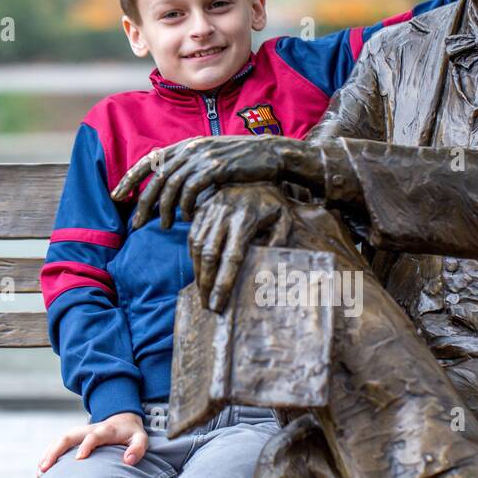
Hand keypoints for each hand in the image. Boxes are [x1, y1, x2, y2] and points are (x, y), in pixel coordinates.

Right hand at [36, 411, 147, 476]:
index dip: (86, 445)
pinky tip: (41, 470)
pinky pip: (57, 444)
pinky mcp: (74, 438)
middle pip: (69, 436)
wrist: (122, 420)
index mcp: (105, 430)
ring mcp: (79, 433)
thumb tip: (128, 461)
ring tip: (40, 472)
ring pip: (60, 440)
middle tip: (46, 467)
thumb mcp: (141, 438)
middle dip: (56, 451)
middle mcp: (88, 430)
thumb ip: (137, 448)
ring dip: (48, 454)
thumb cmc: (131, 434)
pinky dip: (48, 455)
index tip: (79, 458)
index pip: (94, 436)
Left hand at [111, 136, 291, 229]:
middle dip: (142, 201)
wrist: (271, 153)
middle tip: (135, 223)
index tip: (117, 195)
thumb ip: (191, 170)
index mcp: (186, 145)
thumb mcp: (211, 161)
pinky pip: (192, 189)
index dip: (130, 177)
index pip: (149, 159)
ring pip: (171, 184)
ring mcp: (203, 156)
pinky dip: (186, 205)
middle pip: (156, 176)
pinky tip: (187, 218)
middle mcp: (190, 148)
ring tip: (163, 227)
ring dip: (164, 208)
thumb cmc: (241, 163)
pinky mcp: (217, 167)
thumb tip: (171, 190)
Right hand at [190, 183, 290, 311]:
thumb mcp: (284, 218)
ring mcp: (211, 210)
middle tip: (207, 305)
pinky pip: (192, 234)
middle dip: (206, 283)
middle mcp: (224, 214)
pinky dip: (192, 255)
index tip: (218, 304)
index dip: (223, 283)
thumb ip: (278, 240)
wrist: (257, 171)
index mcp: (245, 219)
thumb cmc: (273, 202)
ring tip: (202, 293)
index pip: (231, 258)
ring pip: (196, 246)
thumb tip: (266, 264)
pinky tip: (198, 270)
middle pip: (209, 255)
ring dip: (197, 272)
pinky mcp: (203, 207)